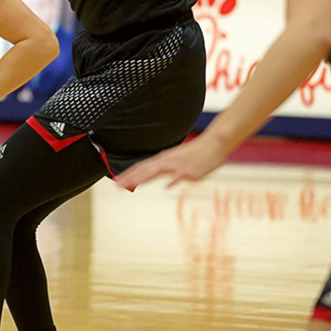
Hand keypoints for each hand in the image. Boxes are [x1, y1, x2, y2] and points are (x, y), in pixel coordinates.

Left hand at [115, 133, 232, 190]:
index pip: (142, 167)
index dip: (129, 174)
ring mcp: (178, 166)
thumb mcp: (178, 160)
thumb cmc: (195, 153)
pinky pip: (180, 176)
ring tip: (131, 185)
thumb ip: (167, 170)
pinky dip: (173, 180)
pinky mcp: (190, 171)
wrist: (214, 144)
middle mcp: (167, 161)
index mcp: (163, 159)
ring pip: (157, 172)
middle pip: (145, 170)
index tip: (116, 181)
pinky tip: (166, 187)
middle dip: (130, 178)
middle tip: (117, 186)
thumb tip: (162, 181)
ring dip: (143, 179)